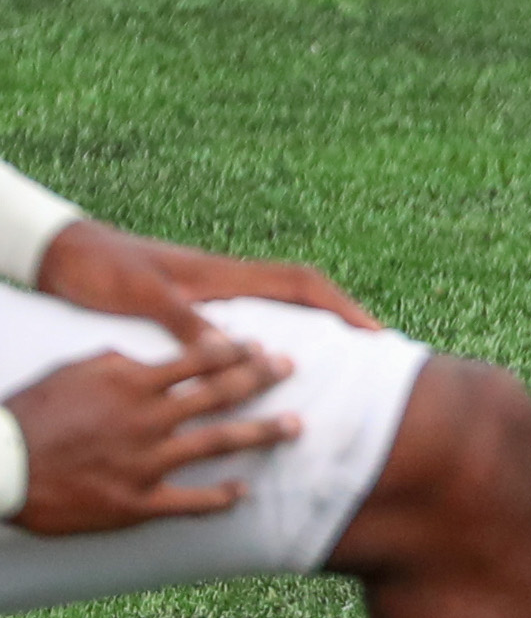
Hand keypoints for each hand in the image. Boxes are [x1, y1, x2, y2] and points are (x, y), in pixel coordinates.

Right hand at [7, 339, 298, 534]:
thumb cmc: (30, 413)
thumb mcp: (75, 371)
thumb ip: (119, 361)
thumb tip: (149, 356)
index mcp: (133, 383)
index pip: (200, 359)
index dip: (238, 352)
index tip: (265, 346)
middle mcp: (147, 419)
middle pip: (219, 394)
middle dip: (261, 379)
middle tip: (293, 369)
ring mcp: (144, 463)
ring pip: (216, 442)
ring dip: (260, 433)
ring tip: (295, 425)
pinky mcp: (134, 503)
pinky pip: (187, 502)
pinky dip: (219, 497)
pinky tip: (244, 491)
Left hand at [36, 219, 379, 346]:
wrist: (66, 253)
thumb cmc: (102, 270)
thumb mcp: (141, 295)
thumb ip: (185, 320)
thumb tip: (232, 354)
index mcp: (225, 275)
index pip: (301, 284)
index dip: (342, 306)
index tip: (376, 333)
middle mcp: (228, 281)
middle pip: (303, 293)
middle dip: (342, 315)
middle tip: (375, 349)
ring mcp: (215, 291)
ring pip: (281, 306)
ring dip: (314, 325)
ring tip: (337, 360)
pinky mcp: (196, 303)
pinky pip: (253, 319)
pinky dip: (275, 336)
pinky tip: (269, 364)